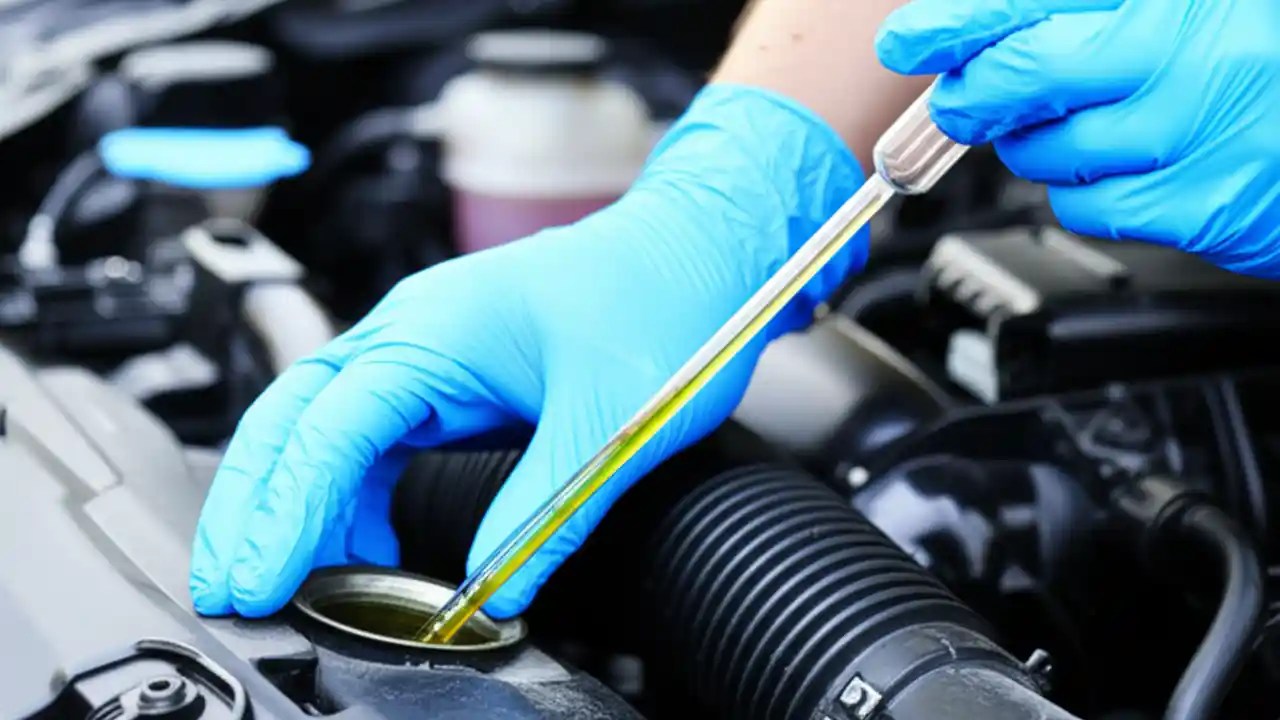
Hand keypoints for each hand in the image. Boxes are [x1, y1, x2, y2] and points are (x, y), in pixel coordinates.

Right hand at [188, 85, 866, 619]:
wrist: (704, 249)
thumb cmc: (664, 299)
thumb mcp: (607, 424)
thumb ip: (543, 513)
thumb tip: (495, 590)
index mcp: (432, 332)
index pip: (326, 431)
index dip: (284, 514)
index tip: (258, 580)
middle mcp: (413, 336)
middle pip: (295, 423)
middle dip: (255, 507)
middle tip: (233, 587)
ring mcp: (428, 353)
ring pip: (329, 432)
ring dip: (299, 504)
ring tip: (285, 580)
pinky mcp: (453, 375)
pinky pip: (378, 439)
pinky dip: (354, 495)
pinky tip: (362, 543)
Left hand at [877, 0, 1279, 275]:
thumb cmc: (1254, 70)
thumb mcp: (1176, 19)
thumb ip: (1086, 22)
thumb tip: (985, 40)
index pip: (1037, 2)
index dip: (962, 23)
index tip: (909, 39)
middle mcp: (1191, 48)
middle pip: (1028, 73)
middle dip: (975, 96)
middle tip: (960, 107)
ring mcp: (1199, 127)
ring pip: (1048, 152)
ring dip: (1039, 150)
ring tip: (1088, 131)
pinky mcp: (1202, 203)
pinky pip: (1089, 207)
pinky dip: (1086, 195)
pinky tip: (1127, 171)